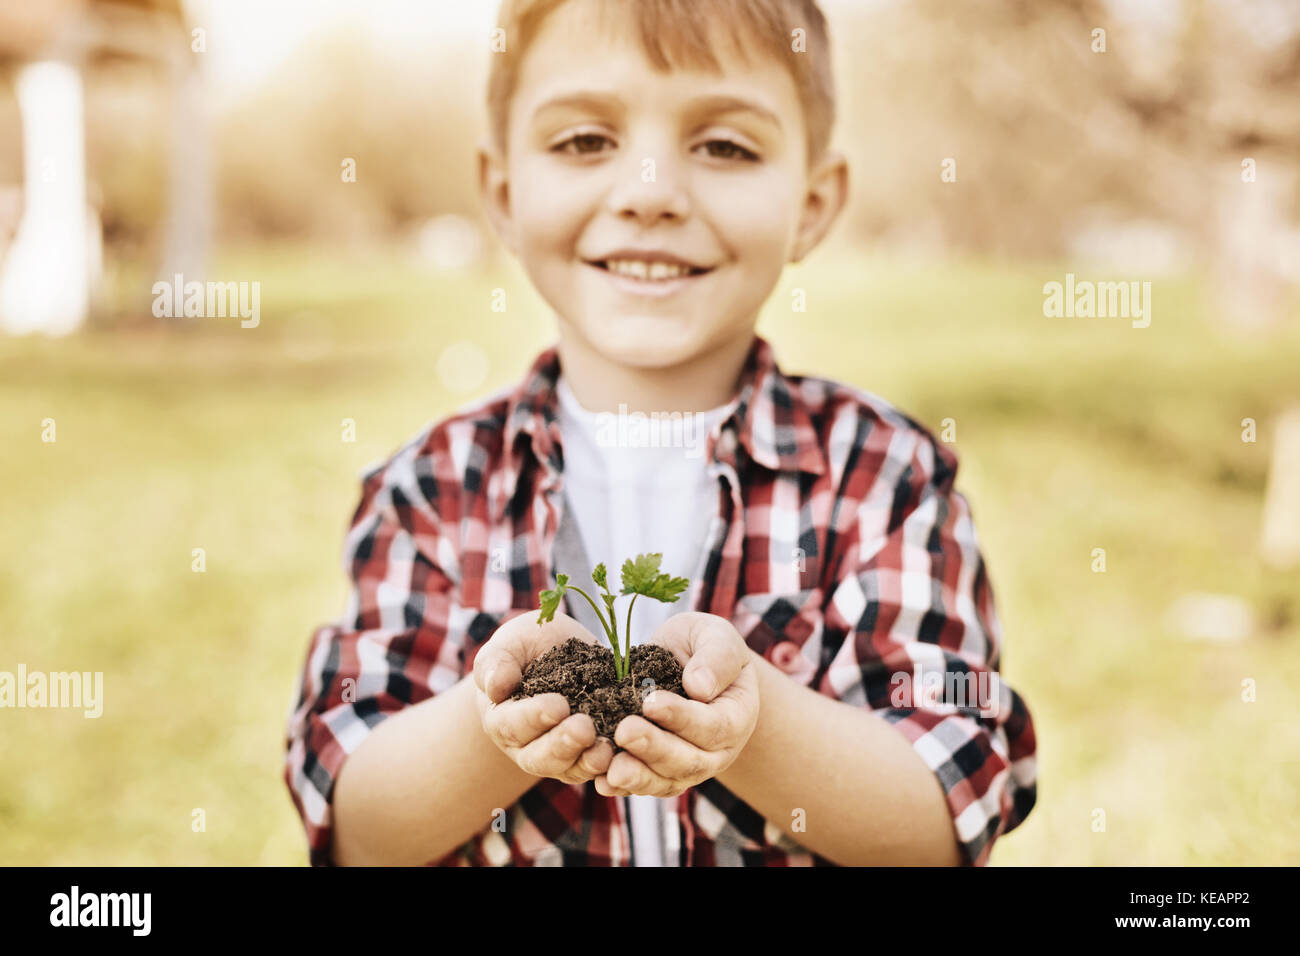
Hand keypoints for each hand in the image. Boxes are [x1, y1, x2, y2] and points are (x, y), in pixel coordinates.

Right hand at [473, 609, 614, 783]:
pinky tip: (624, 758)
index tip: (557, 706)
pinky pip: (597, 770)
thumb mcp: (512, 642)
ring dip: (587, 761)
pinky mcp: (587, 757)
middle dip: (563, 745)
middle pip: (540, 757)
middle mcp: (527, 746)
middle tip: (584, 729)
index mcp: (502, 718)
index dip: (533, 718)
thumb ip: (499, 661)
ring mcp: (559, 756)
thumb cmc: (528, 647)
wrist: (560, 655)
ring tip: (605, 749)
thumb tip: (495, 686)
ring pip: (569, 769)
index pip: (512, 725)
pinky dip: (611, 768)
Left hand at [596, 612, 758, 797]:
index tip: (651, 702)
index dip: (682, 717)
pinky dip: (622, 787)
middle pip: (689, 761)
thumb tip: (699, 686)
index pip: (713, 726)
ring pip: (665, 781)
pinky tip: (602, 781)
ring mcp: (687, 767)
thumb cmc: (703, 646)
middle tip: (625, 731)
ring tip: (612, 768)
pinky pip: (643, 785)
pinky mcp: (658, 773)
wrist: (685, 665)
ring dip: (638, 776)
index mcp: (736, 717)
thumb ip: (716, 657)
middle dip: (655, 749)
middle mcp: (716, 752)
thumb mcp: (716, 637)